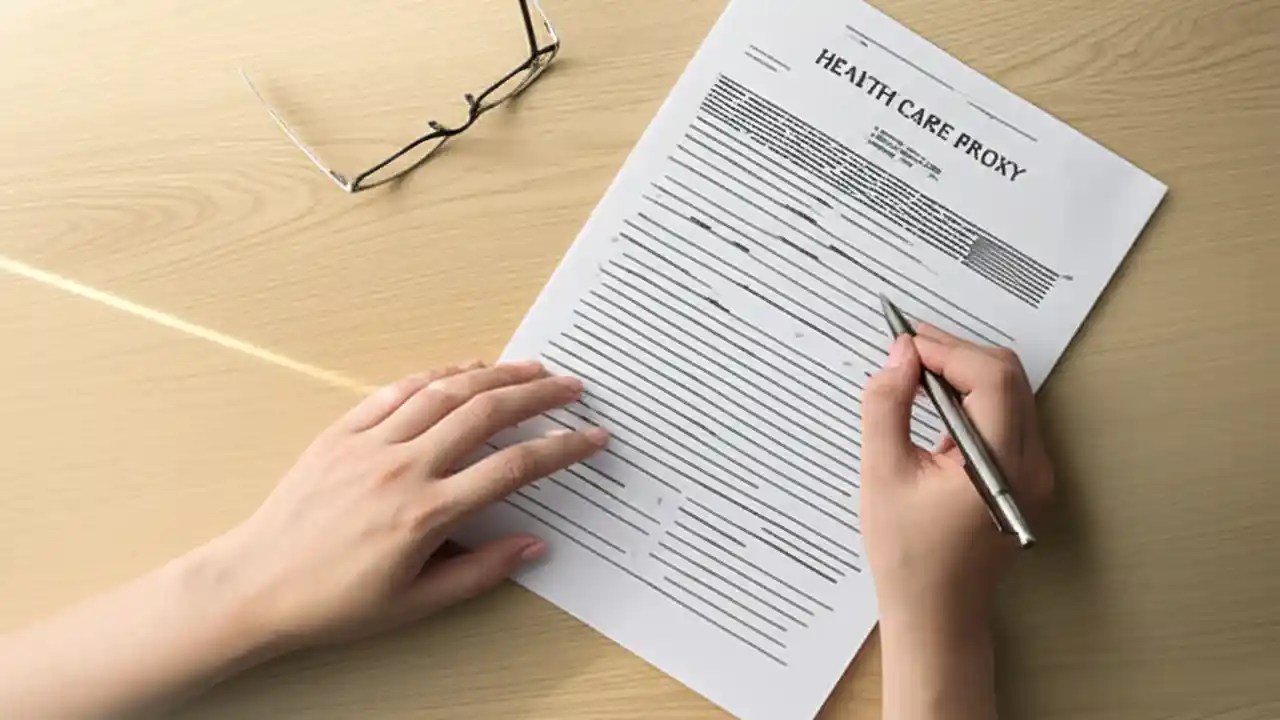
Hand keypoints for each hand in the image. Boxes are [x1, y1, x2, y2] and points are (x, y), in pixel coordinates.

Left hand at [206, 361, 607, 651]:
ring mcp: (369, 444)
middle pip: (486, 413)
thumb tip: (533, 545)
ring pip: (444, 392)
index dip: (561, 449)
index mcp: (426, 514)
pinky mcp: (341, 433)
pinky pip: (396, 391)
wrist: (254, 584)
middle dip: (538, 395)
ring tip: (529, 369)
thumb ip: (480, 572)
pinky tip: (461, 371)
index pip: (513, 468)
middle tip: (571, 386)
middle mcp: (402, 468)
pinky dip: (435, 375)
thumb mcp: (415, 605)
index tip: (592, 437)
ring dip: (493, 375)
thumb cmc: (333, 603)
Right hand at [860, 326, 1052, 626]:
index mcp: (1001, 464)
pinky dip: (972, 397)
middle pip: (1007, 377)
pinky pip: (1006, 416)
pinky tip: (933, 402)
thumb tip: (898, 357)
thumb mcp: (882, 474)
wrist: (936, 613)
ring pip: (1010, 392)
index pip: (991, 378)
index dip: (947, 350)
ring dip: (964, 372)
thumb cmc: (907, 556)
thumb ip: (886, 407)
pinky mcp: (1024, 476)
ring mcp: (1034, 471)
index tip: (904, 346)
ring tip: (915, 371)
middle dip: (956, 352)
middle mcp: (1031, 464)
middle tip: (906, 349)